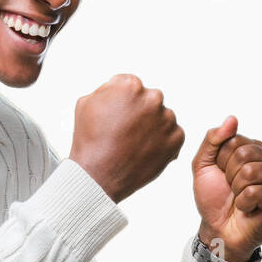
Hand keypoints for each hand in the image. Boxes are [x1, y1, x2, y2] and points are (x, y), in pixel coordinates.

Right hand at [69, 74, 185, 203]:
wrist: (97, 176)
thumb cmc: (89, 142)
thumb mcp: (85, 103)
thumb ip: (106, 89)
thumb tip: (117, 87)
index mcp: (130, 85)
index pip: (132, 86)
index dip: (122, 103)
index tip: (117, 117)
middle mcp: (152, 98)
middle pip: (149, 100)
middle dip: (140, 113)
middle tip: (125, 132)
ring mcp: (166, 119)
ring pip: (162, 118)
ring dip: (152, 127)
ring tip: (133, 145)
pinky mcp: (176, 139)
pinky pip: (173, 135)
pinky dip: (162, 142)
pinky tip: (144, 151)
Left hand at [191, 116, 261, 260]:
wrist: (219, 229)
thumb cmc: (214, 198)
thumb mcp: (203, 166)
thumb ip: (212, 140)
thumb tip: (232, 119)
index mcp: (253, 148)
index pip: (234, 140)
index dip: (220, 161)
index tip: (222, 175)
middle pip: (243, 153)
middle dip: (229, 175)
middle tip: (232, 189)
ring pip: (250, 172)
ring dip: (237, 190)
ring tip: (240, 198)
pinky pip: (255, 191)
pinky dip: (244, 203)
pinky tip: (249, 208)